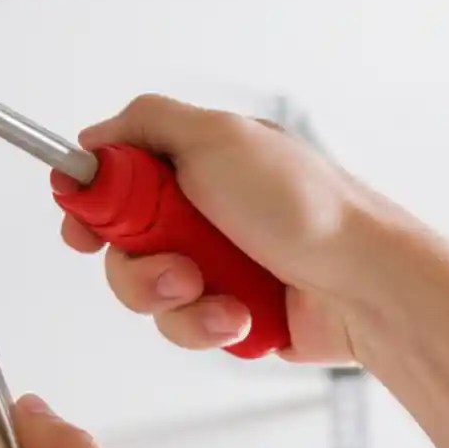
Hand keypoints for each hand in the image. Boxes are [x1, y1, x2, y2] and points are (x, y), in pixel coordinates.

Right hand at [53, 94, 394, 362]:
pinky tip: (239, 314)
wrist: (366, 285)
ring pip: (145, 290)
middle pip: (119, 241)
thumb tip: (94, 136)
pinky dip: (205, 323)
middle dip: (137, 263)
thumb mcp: (218, 135)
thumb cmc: (305, 207)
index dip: (91, 203)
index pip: (115, 175)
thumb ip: (147, 121)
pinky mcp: (226, 309)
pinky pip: (181, 325)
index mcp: (195, 160)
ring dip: (173, 297)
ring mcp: (213, 262)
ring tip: (216, 293)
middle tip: (174, 265)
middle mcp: (199, 210)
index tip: (82, 228)